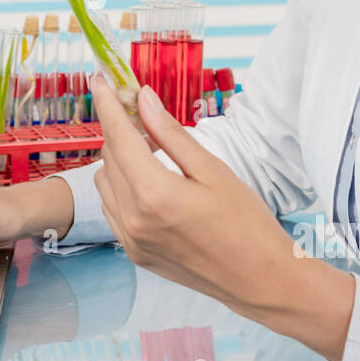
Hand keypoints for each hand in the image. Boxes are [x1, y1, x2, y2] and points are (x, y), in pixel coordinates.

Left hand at [88, 73, 356, 360]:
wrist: (261, 281)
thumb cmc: (247, 223)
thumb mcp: (213, 170)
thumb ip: (171, 134)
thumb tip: (144, 99)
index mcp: (154, 193)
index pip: (118, 136)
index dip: (107, 103)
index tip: (98, 79)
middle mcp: (133, 218)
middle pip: (109, 157)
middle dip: (120, 129)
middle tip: (139, 111)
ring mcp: (130, 240)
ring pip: (106, 183)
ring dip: (120, 160)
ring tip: (152, 152)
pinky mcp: (135, 253)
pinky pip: (112, 209)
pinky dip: (122, 188)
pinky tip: (150, 183)